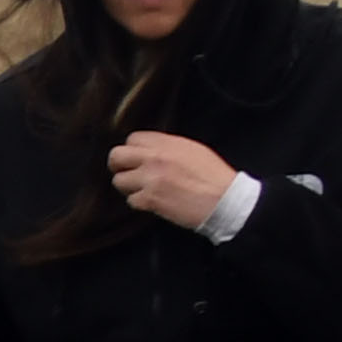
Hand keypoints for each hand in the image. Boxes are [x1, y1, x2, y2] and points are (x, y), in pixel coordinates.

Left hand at [109, 132, 242, 229]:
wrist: (225, 200)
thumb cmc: (213, 176)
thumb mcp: (193, 150)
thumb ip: (168, 147)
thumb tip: (148, 150)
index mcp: (168, 143)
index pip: (133, 138)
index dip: (132, 149)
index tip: (136, 158)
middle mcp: (155, 158)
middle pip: (116, 156)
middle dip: (119, 166)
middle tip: (128, 173)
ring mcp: (150, 178)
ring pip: (119, 180)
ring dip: (129, 187)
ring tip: (144, 190)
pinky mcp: (150, 199)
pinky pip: (130, 200)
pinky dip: (140, 203)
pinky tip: (154, 202)